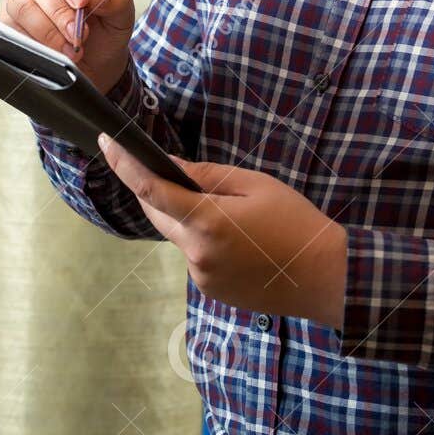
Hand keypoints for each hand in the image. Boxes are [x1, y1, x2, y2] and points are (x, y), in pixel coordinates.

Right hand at [0, 0, 135, 94]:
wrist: (94, 63)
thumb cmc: (104, 28)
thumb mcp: (121, 12)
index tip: (82, 1)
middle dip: (59, 12)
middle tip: (79, 34)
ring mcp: (17, 0)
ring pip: (22, 8)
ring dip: (48, 31)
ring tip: (72, 50)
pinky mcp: (9, 26)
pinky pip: (14, 31)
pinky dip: (36, 45)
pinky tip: (55, 55)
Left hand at [96, 134, 346, 326]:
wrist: (326, 278)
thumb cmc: (296, 224)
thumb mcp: (255, 185)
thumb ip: (208, 176)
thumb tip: (171, 166)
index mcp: (207, 222)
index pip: (150, 189)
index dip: (123, 164)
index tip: (106, 142)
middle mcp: (197, 254)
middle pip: (157, 215)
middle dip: (157, 191)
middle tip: (175, 173)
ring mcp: (202, 277)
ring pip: (178, 237)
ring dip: (187, 219)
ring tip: (231, 214)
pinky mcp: (211, 292)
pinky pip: (194, 257)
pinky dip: (202, 241)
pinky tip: (236, 239)